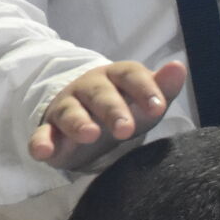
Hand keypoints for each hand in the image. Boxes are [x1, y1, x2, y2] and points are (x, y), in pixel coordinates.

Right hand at [30, 60, 187, 168]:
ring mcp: (67, 107)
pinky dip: (41, 142)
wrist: (88, 117)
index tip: (159, 107)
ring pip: (70, 112)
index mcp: (116, 77)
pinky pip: (43, 133)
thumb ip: (162, 87)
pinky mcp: (50, 129)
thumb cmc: (125, 106)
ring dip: (78, 123)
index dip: (144, 89)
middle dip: (112, 110)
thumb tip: (178, 67)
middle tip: (125, 129)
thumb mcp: (146, 100)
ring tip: (89, 134)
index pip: (130, 75)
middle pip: (100, 95)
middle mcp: (89, 88)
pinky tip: (42, 152)